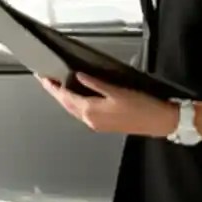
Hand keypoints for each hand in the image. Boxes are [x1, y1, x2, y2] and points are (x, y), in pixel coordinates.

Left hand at [39, 73, 178, 137]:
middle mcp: (90, 120)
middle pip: (66, 105)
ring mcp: (96, 124)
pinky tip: (76, 97)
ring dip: (64, 99)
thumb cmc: (141, 105)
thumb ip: (95, 83)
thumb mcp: (116, 90)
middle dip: (55, 93)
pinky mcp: (103, 126)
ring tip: (57, 87)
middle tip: (46, 81)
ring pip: (74, 110)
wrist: (159, 122)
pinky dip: (75, 104)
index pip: (65, 97)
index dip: (53, 87)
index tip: (43, 78)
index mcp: (91, 111)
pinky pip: (83, 114)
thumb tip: (78, 76)